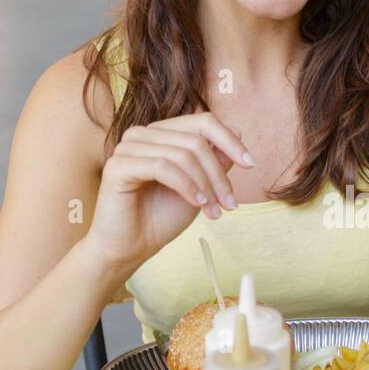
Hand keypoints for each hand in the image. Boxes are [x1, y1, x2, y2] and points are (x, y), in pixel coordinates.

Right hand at [85, 113, 254, 273]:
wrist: (131, 248)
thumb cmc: (161, 218)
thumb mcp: (200, 187)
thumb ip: (215, 159)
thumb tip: (238, 130)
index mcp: (161, 134)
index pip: (202, 121)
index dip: (230, 140)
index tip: (250, 164)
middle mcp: (143, 135)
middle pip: (195, 140)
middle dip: (219, 175)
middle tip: (230, 204)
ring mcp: (127, 147)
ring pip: (182, 154)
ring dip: (206, 185)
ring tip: (214, 211)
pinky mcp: (117, 165)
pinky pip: (162, 167)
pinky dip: (186, 186)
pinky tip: (196, 204)